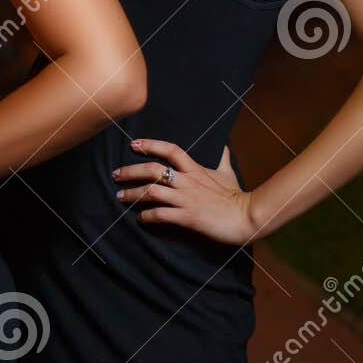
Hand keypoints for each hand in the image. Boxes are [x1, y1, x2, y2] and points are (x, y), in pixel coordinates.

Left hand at [110, 138, 259, 244]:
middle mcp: (187, 181)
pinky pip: (161, 215)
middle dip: (131, 171)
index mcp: (195, 169)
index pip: (170, 150)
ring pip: (152, 192)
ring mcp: (186, 199)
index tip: (133, 144)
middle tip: (115, 174)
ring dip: (133, 194)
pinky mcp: (188, 217)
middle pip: (153, 170)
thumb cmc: (237, 196)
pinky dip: (147, 216)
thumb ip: (222, 159)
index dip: (151, 144)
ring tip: (120, 197)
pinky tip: (141, 218)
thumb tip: (223, 145)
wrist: (247, 217)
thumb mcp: (228, 173)